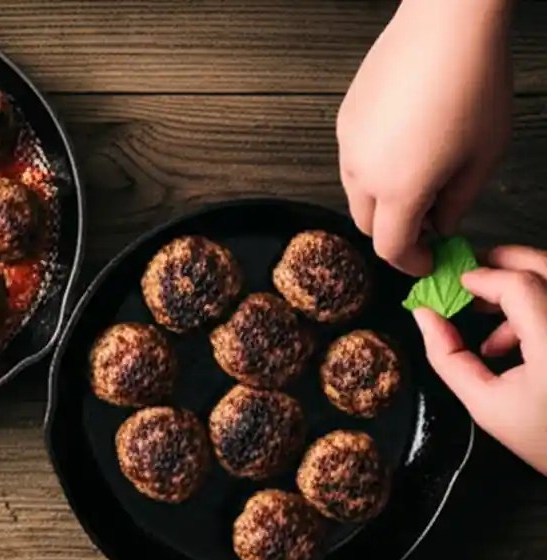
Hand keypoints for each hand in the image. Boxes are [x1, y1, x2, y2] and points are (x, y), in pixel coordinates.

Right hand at [338, 0, 513, 275]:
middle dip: (396, 233)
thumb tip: (443, 223)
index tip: (428, 261)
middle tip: (429, 223)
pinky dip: (375, 168)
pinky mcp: (345, 120)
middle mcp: (363, 172)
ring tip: (420, 177)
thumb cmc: (472, 83)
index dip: (412, 262)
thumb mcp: (484, 155)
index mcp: (400, 189)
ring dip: (383, 200)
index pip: (391, 248)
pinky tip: (407, 144)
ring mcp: (348, 145)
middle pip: (367, 225)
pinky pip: (353, 159)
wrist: (445, 27)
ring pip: (357, 193)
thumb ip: (459, 201)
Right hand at [414, 246, 546, 474]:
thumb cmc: (544, 438)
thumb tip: (424, 315)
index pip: (520, 286)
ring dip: (518, 282)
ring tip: (487, 317)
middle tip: (470, 275)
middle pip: (544, 265)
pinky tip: (513, 337)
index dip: (483, 277)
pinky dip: (534, 302)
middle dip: (502, 262)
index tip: (454, 286)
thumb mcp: (484, 403)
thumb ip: (448, 357)